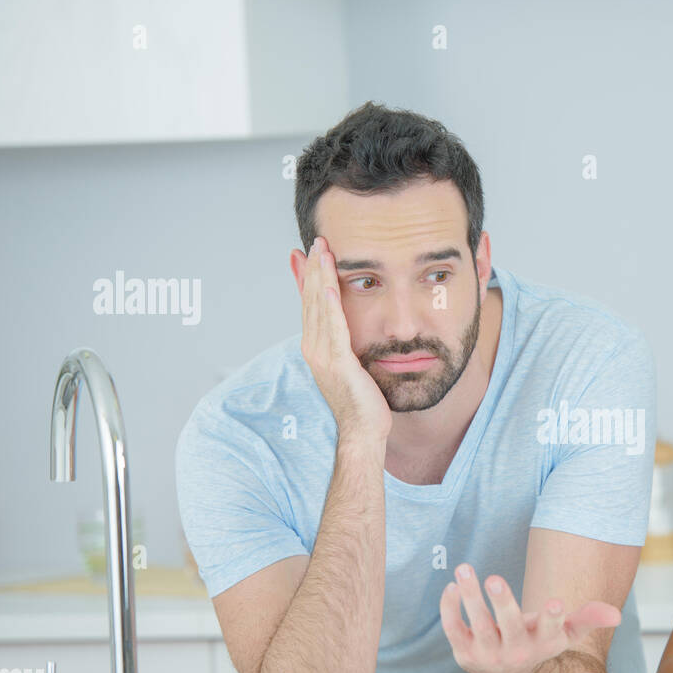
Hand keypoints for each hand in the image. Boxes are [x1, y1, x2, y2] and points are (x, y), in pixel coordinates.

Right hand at [297, 236, 392, 440]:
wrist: (363, 432)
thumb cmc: (362, 402)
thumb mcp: (352, 364)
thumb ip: (346, 342)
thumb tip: (348, 326)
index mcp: (316, 346)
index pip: (311, 303)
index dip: (310, 276)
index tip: (311, 252)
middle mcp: (313, 347)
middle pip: (311, 299)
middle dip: (313, 268)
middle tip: (316, 240)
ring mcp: (322, 355)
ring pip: (319, 307)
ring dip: (320, 277)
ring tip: (322, 251)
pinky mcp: (338, 363)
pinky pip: (333, 328)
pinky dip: (330, 305)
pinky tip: (330, 285)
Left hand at [439, 563, 621, 672]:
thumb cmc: (538, 645)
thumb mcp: (564, 635)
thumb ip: (588, 619)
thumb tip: (616, 615)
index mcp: (543, 645)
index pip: (551, 632)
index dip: (553, 619)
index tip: (556, 604)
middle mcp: (516, 652)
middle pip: (509, 626)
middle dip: (503, 602)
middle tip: (495, 578)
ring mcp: (488, 654)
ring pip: (477, 624)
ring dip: (470, 595)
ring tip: (465, 568)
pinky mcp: (464, 652)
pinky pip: (454, 628)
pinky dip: (450, 607)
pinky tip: (453, 585)